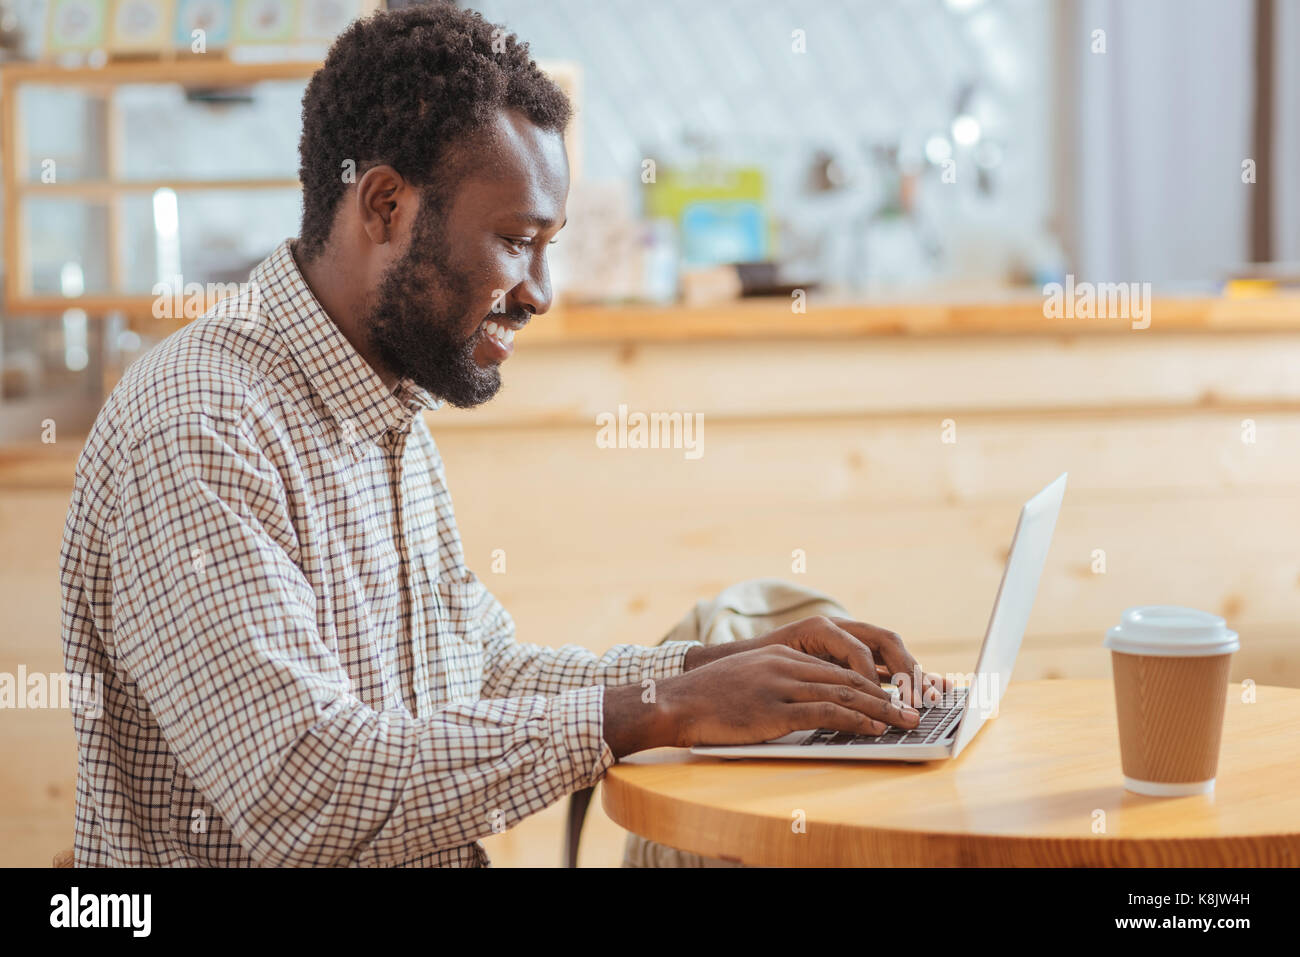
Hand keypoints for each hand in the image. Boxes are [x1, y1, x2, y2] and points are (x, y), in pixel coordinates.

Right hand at [688, 614, 951, 707]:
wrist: (676, 701)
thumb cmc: (710, 698)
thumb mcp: (751, 679)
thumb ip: (781, 683)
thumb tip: (812, 701)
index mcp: (784, 655)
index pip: (841, 666)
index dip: (874, 681)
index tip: (900, 693)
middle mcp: (788, 664)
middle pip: (851, 677)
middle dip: (890, 692)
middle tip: (918, 706)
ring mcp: (781, 684)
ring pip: (845, 693)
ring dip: (883, 709)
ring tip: (908, 721)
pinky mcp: (775, 708)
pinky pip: (824, 712)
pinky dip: (856, 720)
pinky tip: (875, 728)